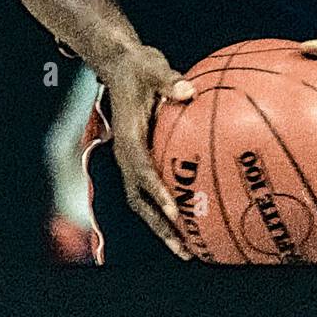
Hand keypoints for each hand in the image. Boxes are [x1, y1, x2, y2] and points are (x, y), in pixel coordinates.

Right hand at [104, 45, 194, 259]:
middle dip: (160, 226)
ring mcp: (132, 160)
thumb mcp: (152, 65)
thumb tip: (189, 90)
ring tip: (189, 250)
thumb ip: (169, 80)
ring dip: (163, 227)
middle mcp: (127, 155)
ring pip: (144, 203)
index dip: (157, 191)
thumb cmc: (139, 66)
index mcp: (128, 137)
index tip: (176, 211)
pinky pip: (155, 188)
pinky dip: (171, 207)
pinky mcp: (141, 159)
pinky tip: (196, 216)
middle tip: (184, 248)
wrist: (120, 66)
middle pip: (139, 200)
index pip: (141, 170)